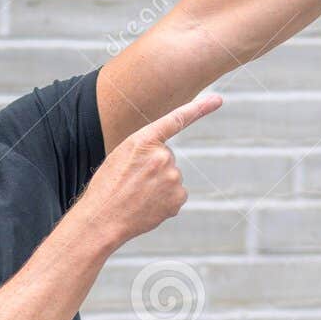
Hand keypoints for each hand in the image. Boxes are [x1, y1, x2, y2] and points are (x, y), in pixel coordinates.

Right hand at [77, 93, 222, 246]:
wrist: (102, 219)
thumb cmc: (107, 188)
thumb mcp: (120, 157)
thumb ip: (145, 150)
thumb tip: (167, 162)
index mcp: (143, 140)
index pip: (176, 119)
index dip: (199, 109)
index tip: (218, 100)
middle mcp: (162, 155)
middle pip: (167, 157)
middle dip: (154, 168)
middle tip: (133, 183)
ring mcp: (173, 176)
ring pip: (171, 177)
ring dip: (159, 185)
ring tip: (137, 196)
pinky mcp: (179, 196)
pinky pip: (176, 194)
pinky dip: (165, 200)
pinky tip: (147, 206)